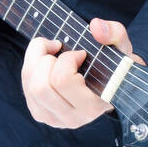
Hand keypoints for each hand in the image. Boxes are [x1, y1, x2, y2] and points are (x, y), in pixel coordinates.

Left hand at [21, 18, 146, 128]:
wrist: (111, 87)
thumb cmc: (114, 67)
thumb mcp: (122, 48)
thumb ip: (115, 34)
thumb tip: (95, 26)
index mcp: (93, 107)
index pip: (63, 81)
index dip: (67, 59)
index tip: (80, 53)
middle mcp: (72, 119)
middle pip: (40, 86)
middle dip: (46, 58)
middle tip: (60, 49)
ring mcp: (54, 120)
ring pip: (30, 87)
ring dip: (36, 61)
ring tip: (52, 53)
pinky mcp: (41, 115)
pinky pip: (26, 88)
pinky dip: (31, 68)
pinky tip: (47, 64)